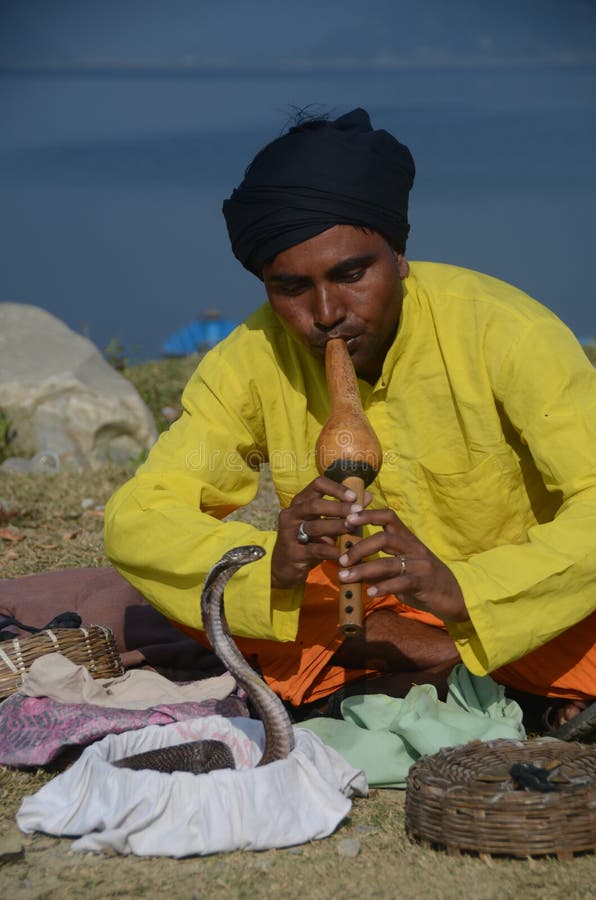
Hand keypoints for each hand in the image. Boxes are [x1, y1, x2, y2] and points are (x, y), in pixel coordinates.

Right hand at [270, 475, 371, 588]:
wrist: (285, 567)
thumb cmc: (309, 541)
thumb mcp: (325, 524)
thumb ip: (344, 511)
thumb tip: (368, 496)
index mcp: (300, 502)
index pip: (317, 485)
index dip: (336, 488)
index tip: (354, 496)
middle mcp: (291, 514)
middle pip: (315, 504)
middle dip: (338, 507)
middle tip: (358, 512)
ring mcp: (289, 533)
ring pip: (315, 526)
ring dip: (336, 526)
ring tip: (353, 528)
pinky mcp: (293, 552)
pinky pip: (315, 549)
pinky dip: (331, 550)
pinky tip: (344, 552)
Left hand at [337, 507, 468, 623]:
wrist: (456, 597)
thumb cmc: (425, 581)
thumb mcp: (403, 569)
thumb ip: (381, 565)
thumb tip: (353, 566)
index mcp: (409, 539)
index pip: (389, 516)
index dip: (368, 514)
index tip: (348, 518)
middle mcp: (414, 548)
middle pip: (384, 538)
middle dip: (360, 547)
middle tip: (342, 559)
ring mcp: (420, 565)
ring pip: (388, 562)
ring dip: (363, 570)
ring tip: (346, 577)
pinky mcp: (424, 583)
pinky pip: (401, 582)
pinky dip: (383, 586)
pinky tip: (370, 592)